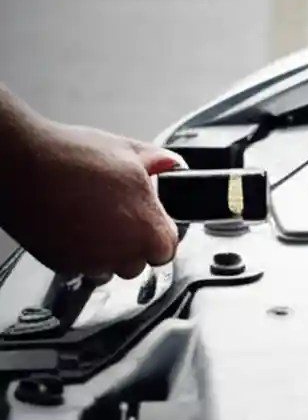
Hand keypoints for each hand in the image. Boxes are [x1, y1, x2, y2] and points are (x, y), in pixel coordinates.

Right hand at [0, 122, 184, 278]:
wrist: (22, 165)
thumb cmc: (73, 158)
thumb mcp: (129, 151)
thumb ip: (161, 162)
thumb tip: (173, 165)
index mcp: (148, 230)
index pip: (168, 248)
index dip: (159, 232)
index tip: (151, 220)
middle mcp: (121, 255)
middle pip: (139, 263)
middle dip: (133, 243)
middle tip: (119, 214)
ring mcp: (90, 263)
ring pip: (110, 268)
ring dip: (108, 251)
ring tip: (94, 218)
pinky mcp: (61, 265)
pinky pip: (81, 267)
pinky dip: (80, 252)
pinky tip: (73, 225)